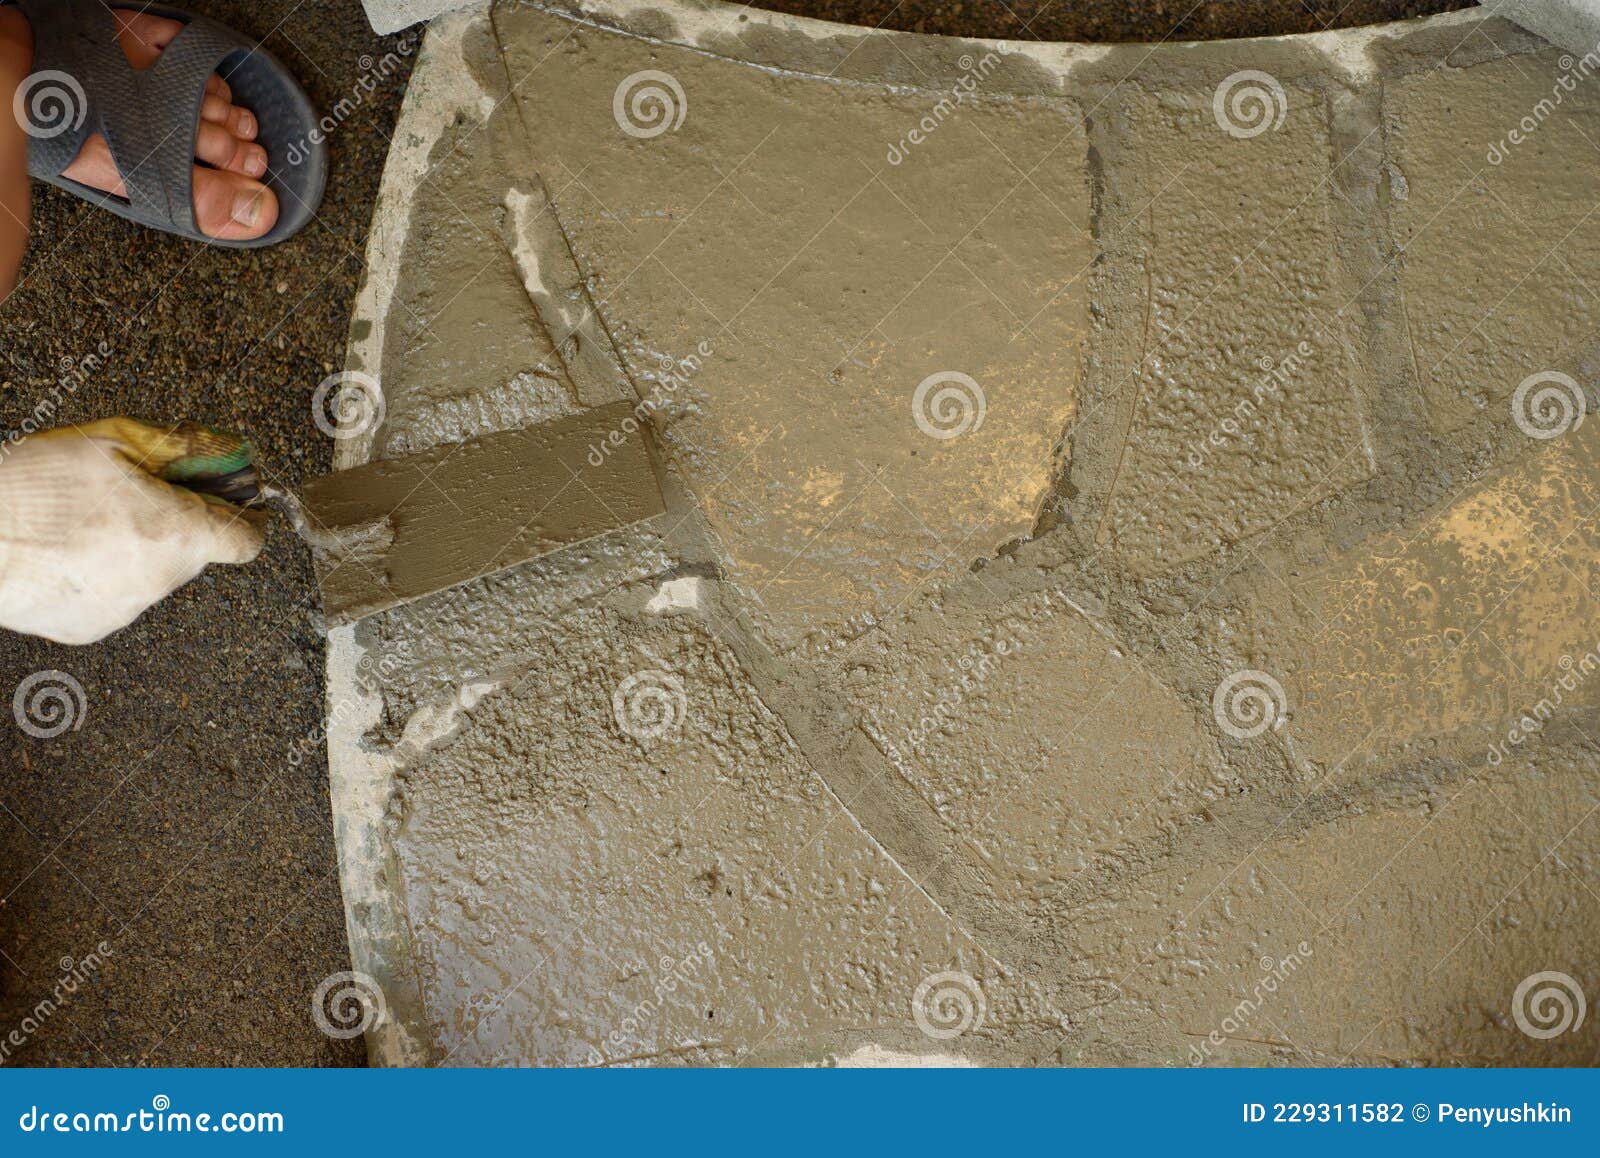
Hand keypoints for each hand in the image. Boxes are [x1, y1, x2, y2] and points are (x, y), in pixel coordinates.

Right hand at [0, 418, 265, 644]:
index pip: (248, 539)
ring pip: (154, 573)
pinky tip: (68, 550)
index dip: (242, 513)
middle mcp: (160, 581)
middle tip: (136, 494)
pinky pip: (116, 595)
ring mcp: (125, 610)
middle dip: (177, 521)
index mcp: (177, 535)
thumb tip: (233, 451)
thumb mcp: (117, 439)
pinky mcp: (91, 628)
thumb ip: (189, 447)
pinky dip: (103, 573)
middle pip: (195, 552)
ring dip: (136, 547)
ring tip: (87, 520)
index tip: (228, 499)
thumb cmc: (33, 486)